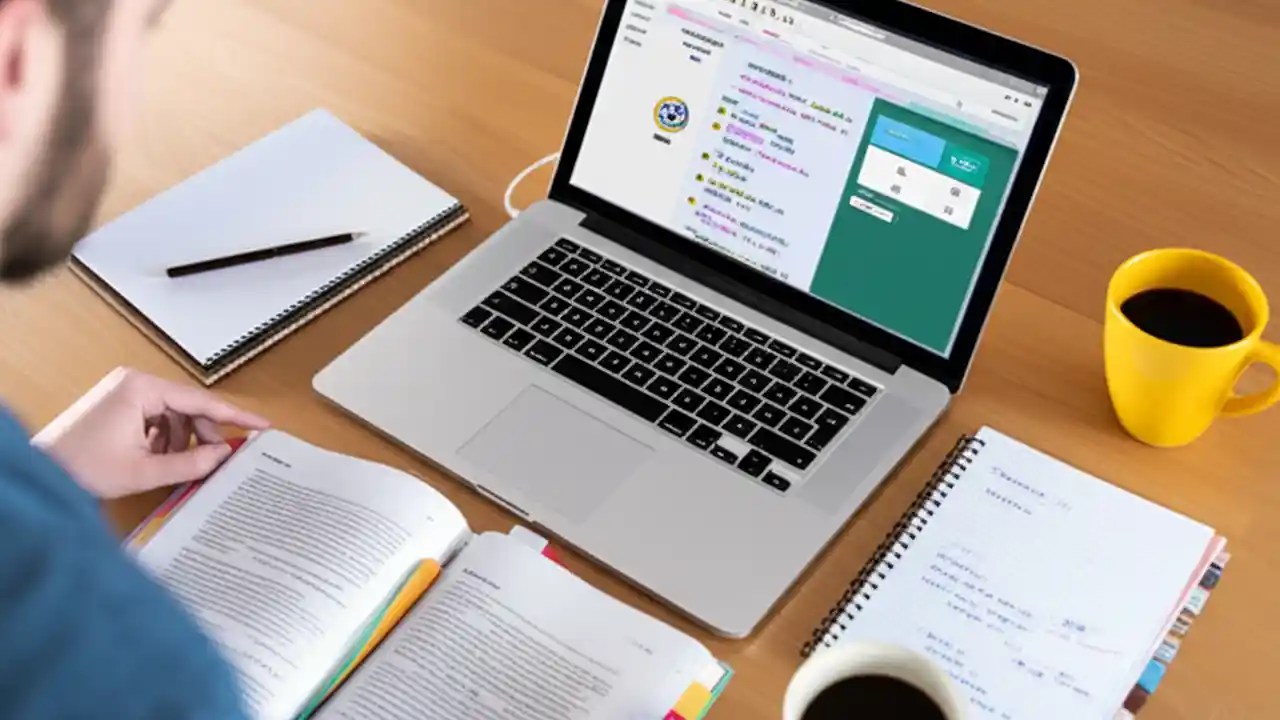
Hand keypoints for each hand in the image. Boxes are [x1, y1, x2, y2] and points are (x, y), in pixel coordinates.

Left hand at [33, 368, 269, 498]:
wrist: (43, 473)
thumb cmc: (82, 468)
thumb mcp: (145, 471)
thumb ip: (191, 463)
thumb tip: (223, 455)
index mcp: (142, 389)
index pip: (201, 399)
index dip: (234, 416)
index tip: (261, 425)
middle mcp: (135, 382)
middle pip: (189, 407)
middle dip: (202, 434)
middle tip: (215, 459)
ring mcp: (126, 392)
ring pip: (174, 414)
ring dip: (180, 440)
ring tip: (172, 464)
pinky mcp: (119, 405)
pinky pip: (157, 418)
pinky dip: (164, 439)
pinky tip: (155, 458)